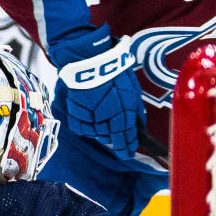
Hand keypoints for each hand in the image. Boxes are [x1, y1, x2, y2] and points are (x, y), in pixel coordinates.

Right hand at [55, 31, 143, 160]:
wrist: (89, 62)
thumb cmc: (114, 73)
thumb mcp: (133, 91)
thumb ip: (136, 111)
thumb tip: (139, 125)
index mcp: (124, 118)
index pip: (127, 141)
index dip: (128, 149)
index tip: (129, 153)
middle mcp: (107, 123)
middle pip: (112, 141)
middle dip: (116, 140)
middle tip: (117, 136)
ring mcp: (91, 121)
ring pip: (98, 135)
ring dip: (102, 131)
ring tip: (103, 118)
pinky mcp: (77, 116)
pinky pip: (83, 129)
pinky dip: (87, 126)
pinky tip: (90, 117)